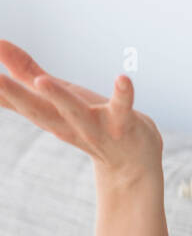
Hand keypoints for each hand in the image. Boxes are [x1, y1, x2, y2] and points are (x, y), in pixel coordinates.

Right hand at [0, 40, 162, 179]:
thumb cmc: (88, 123)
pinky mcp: (123, 125)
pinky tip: (123, 79)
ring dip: (59, 97)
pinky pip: (122, 109)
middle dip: (14, 94)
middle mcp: (66, 124)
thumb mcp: (54, 97)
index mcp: (47, 115)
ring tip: (41, 81)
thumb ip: (26, 73)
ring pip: (74, 112)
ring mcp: (95, 127)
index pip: (15, 102)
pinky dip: (123, 95)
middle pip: (37, 110)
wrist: (132, 162)